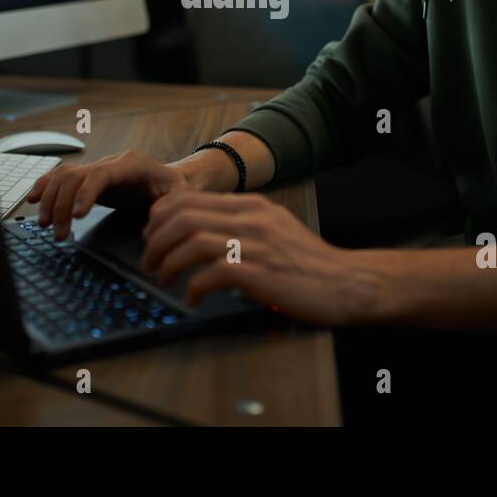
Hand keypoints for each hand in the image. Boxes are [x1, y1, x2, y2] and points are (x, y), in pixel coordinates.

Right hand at [25, 149, 188, 240]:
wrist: (169, 178)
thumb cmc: (174, 187)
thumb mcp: (180, 194)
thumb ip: (171, 204)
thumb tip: (154, 219)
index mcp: (131, 164)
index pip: (100, 174)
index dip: (85, 193)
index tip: (77, 216)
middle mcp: (109, 162)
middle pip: (75, 176)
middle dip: (62, 205)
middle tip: (59, 233)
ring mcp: (96, 168)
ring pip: (63, 176)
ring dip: (49, 200)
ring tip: (45, 226)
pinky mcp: (88, 177)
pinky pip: (60, 177)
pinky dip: (44, 187)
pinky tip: (32, 201)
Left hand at [139, 189, 368, 325]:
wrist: (347, 282)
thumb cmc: (309, 262)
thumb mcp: (275, 228)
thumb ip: (243, 223)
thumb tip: (202, 230)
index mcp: (252, 205)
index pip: (190, 198)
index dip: (161, 215)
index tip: (152, 234)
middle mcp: (251, 219)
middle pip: (183, 216)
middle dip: (156, 239)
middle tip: (149, 260)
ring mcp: (255, 245)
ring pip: (192, 241)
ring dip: (167, 262)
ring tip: (162, 279)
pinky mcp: (259, 273)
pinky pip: (210, 274)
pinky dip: (192, 287)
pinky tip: (191, 299)